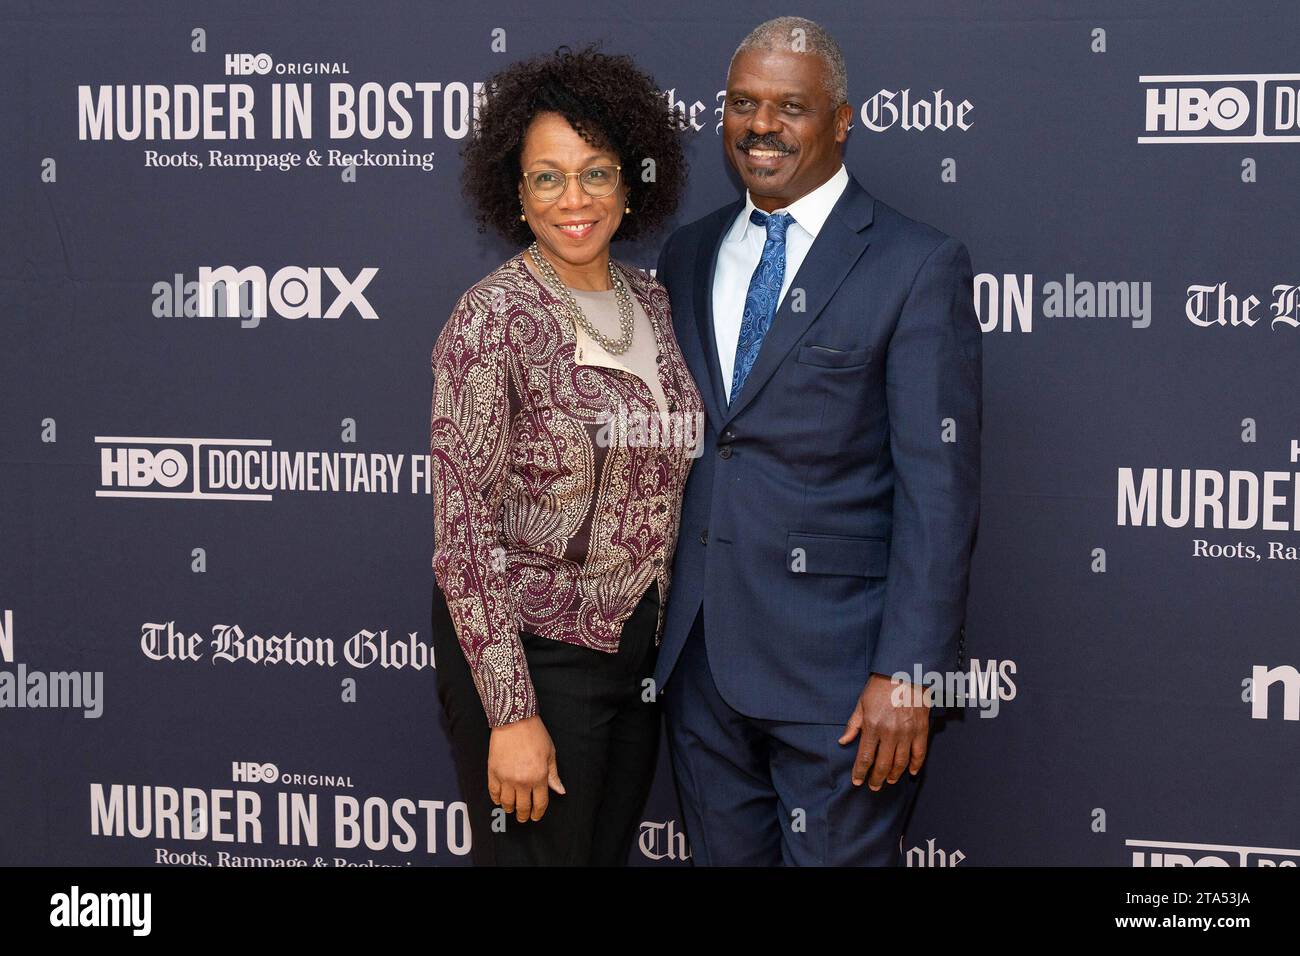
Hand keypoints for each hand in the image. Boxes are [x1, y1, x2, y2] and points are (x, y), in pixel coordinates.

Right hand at [487, 715, 564, 821]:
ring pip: (507, 803)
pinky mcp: (493, 772)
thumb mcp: (550, 754)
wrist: (514, 720)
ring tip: (512, 809)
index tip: (536, 816)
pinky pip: (493, 793)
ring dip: (510, 809)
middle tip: (523, 817)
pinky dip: (496, 799)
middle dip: (524, 815)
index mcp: (539, 776)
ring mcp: (506, 778)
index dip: (538, 813)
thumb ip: (554, 775)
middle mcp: (522, 780)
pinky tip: (500, 800)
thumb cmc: (535, 734)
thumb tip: (559, 790)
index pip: (540, 803)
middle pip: (522, 807)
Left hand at [838, 673, 930, 789]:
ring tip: (889, 781)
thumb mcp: (861, 703)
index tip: (857, 781)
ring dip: (894, 775)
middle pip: (883, 764)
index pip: (865, 757)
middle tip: (873, 786)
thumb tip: (843, 741)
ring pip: (901, 763)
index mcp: (872, 726)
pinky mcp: (921, 730)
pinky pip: (919, 753)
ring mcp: (907, 733)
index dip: (860, 772)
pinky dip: (915, 765)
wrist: (905, 673)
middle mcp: (890, 733)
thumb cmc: (880, 687)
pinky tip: (910, 772)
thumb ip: (853, 725)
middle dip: (876, 778)